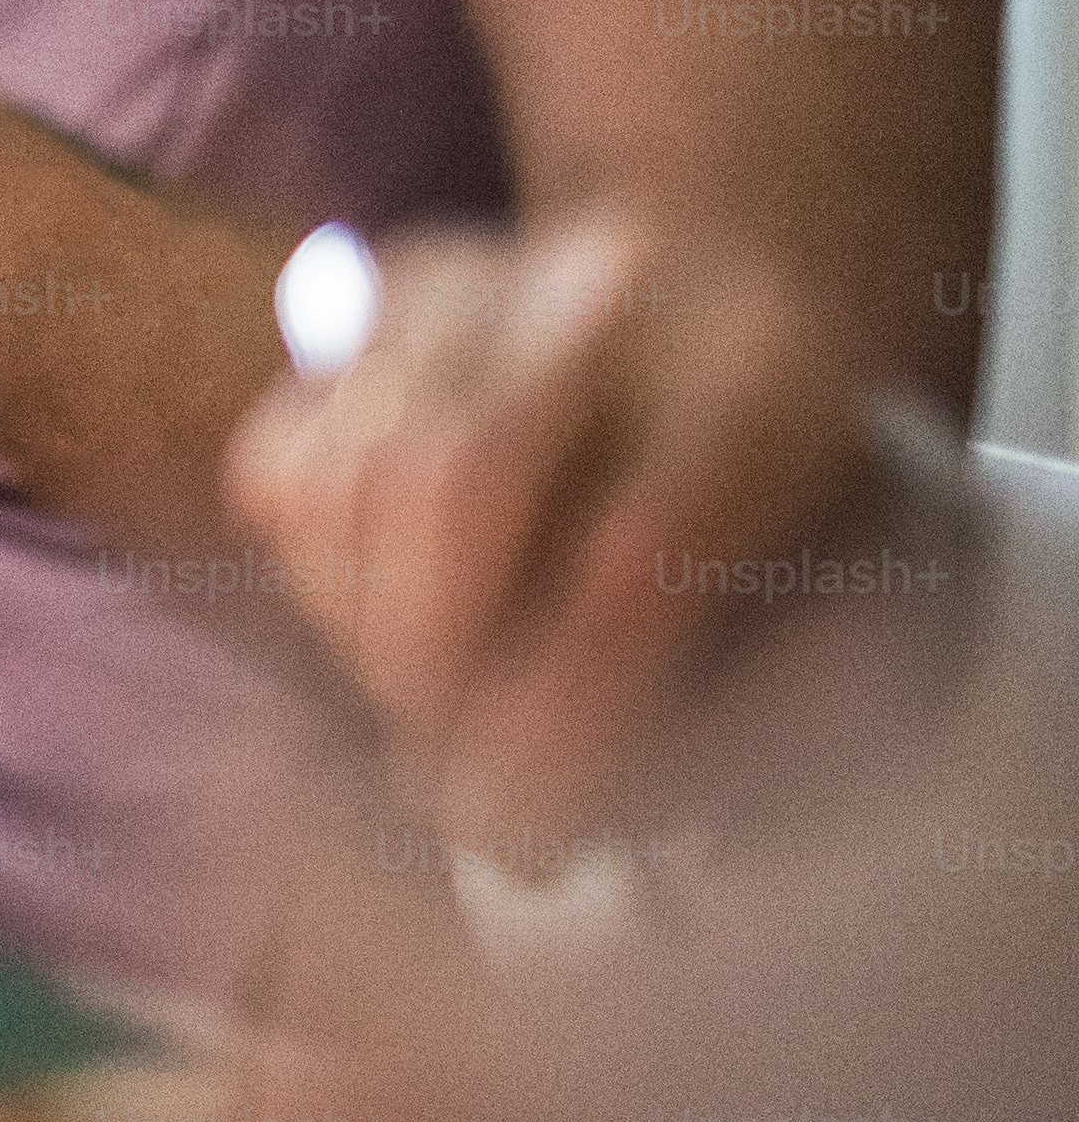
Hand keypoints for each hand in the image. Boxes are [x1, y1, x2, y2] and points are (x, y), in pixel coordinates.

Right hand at [224, 209, 938, 850]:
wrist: (763, 392)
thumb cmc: (818, 570)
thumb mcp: (844, 666)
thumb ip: (699, 760)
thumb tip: (501, 837)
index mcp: (771, 373)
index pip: (637, 546)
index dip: (569, 709)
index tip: (544, 839)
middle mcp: (608, 288)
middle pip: (448, 477)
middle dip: (433, 660)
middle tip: (461, 781)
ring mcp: (473, 282)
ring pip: (343, 477)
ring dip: (374, 638)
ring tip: (456, 709)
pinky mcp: (364, 308)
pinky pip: (277, 467)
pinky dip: (320, 582)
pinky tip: (413, 619)